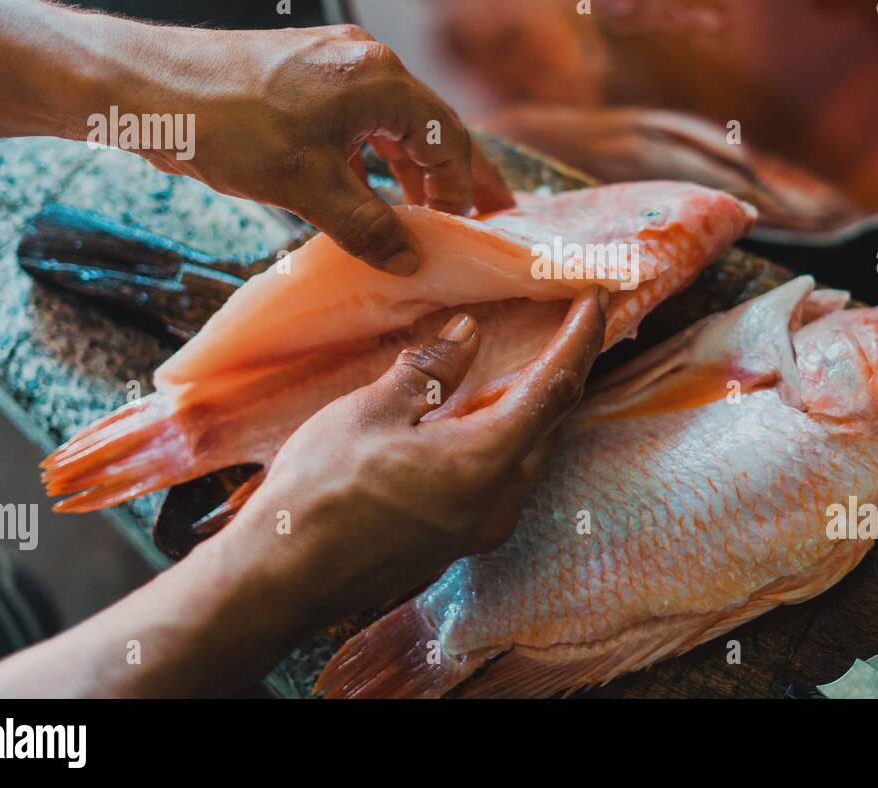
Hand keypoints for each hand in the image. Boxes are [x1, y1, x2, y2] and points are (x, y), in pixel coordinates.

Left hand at [107, 23, 514, 273]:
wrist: (143, 85)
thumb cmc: (227, 125)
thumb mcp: (306, 186)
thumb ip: (367, 225)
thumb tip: (410, 261)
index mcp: (380, 80)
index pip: (448, 137)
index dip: (466, 187)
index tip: (471, 228)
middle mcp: (365, 62)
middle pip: (427, 125)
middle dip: (450, 176)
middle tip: (473, 218)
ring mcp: (332, 64)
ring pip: (391, 124)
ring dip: (410, 169)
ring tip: (422, 213)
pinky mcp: (302, 76)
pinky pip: (358, 121)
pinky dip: (372, 158)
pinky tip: (367, 190)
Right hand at [221, 286, 607, 624]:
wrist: (281, 580)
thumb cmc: (320, 493)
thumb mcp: (371, 412)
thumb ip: (429, 371)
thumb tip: (468, 333)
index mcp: (486, 463)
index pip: (555, 389)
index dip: (581, 339)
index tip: (596, 297)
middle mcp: (499, 501)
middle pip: (549, 422)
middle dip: (558, 369)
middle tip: (557, 320)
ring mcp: (481, 527)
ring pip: (525, 450)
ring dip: (525, 403)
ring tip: (516, 356)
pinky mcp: (458, 539)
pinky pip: (500, 474)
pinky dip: (500, 433)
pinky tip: (472, 411)